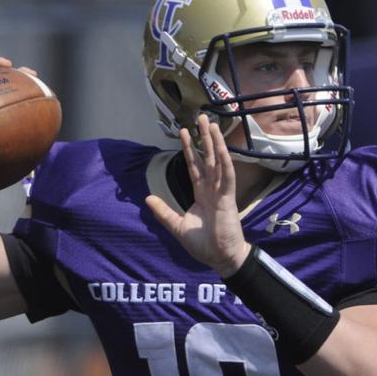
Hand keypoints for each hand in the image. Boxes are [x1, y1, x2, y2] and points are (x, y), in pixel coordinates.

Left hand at [146, 114, 250, 276]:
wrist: (220, 258)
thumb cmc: (203, 245)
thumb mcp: (177, 226)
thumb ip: (163, 212)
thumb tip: (148, 198)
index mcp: (201, 194)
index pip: (194, 166)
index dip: (189, 149)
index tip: (184, 132)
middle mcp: (212, 189)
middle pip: (207, 158)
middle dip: (204, 138)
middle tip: (202, 117)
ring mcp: (222, 192)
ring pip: (218, 162)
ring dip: (215, 143)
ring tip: (211, 124)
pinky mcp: (229, 199)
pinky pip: (228, 177)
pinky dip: (225, 162)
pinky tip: (221, 148)